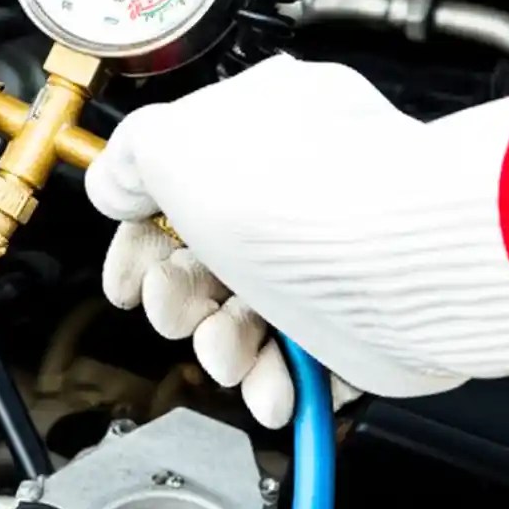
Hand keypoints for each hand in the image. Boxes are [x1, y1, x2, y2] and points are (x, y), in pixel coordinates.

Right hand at [86, 54, 508, 424]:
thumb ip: (125, 158)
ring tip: (229, 354)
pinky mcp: (354, 316)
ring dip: (219, 346)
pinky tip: (270, 382)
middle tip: (175, 312)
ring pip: (240, 315)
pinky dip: (272, 378)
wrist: (396, 264)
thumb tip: (111, 181)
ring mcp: (323, 251)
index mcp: (251, 127)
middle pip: (201, 258)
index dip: (138, 238)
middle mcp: (289, 186)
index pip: (171, 185)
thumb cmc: (298, 195)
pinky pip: (292, 355)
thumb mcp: (168, 143)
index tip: (128, 277)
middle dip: (176, 299)